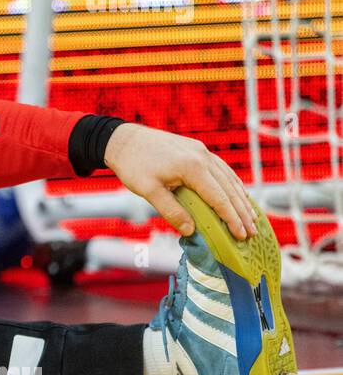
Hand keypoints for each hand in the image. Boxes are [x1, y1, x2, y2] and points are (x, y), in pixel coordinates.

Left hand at [103, 123, 257, 239]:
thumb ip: (171, 211)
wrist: (124, 140)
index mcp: (192, 167)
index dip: (231, 218)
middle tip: (252, 232)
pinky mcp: (197, 149)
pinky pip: (221, 169)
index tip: (241, 235)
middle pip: (229, 188)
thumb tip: (191, 231)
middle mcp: (202, 157)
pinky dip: (232, 183)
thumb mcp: (148, 191)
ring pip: (228, 178)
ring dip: (241, 198)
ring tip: (251, 217)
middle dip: (242, 212)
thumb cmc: (133, 165)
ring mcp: (201, 151)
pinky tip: (237, 194)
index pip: (219, 198)